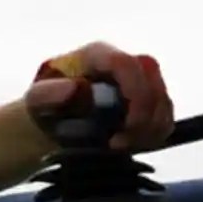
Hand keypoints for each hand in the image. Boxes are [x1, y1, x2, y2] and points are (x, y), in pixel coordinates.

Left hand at [26, 41, 173, 150]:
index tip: (127, 123)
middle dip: (145, 112)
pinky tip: (131, 145)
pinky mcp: (145, 102)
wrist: (51, 124)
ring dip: (149, 128)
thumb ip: (51, 93)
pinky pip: (164, 116)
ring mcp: (135, 81)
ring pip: (162, 98)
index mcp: (94, 55)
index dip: (134, 92)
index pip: (125, 63)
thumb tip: (78, 89)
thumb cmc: (44, 106)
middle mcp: (119, 63)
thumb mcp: (37, 100)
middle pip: (151, 77)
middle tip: (123, 139)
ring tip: (120, 145)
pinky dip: (154, 134)